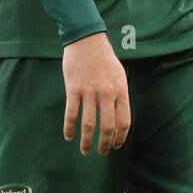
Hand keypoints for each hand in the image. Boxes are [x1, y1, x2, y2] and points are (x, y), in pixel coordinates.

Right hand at [61, 33, 130, 154]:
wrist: (87, 40)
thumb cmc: (104, 59)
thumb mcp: (119, 75)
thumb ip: (120, 95)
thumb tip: (119, 117)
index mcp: (120, 90)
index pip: (124, 121)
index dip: (120, 137)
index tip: (115, 145)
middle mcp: (106, 93)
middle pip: (107, 127)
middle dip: (105, 144)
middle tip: (101, 152)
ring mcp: (89, 92)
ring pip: (89, 124)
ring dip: (87, 141)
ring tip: (85, 150)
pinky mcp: (73, 89)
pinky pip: (71, 114)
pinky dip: (69, 128)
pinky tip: (68, 136)